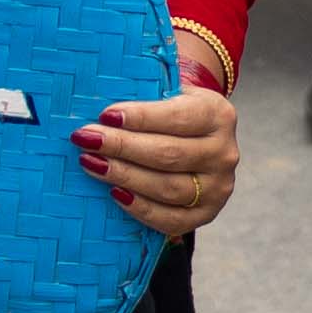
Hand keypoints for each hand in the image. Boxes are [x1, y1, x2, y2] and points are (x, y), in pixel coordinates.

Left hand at [79, 81, 239, 238]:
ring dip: (125, 176)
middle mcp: (224, 153)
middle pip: (169, 154)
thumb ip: (145, 95)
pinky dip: (141, 208)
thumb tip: (101, 107)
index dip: (140, 118)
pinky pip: (171, 219)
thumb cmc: (173, 113)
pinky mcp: (207, 214)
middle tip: (86, 139)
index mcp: (218, 115)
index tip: (105, 115)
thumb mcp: (170, 93)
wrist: (199, 139)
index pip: (177, 117)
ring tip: (91, 163)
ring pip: (168, 187)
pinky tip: (115, 193)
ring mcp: (218, 187)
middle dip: (122, 147)